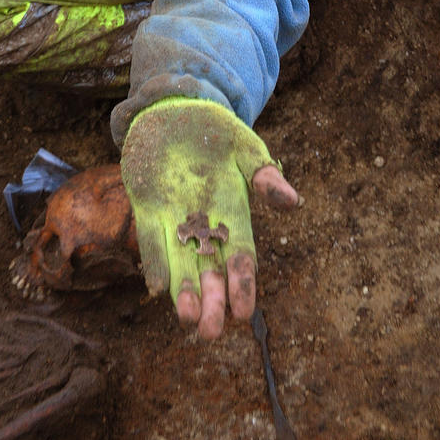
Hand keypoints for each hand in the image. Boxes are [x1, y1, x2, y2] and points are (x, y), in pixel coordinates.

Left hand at [120, 97, 298, 339]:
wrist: (173, 108)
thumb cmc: (215, 128)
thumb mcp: (245, 147)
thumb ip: (265, 176)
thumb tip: (292, 202)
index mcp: (234, 209)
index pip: (240, 254)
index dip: (242, 283)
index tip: (245, 312)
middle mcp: (205, 222)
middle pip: (210, 269)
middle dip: (211, 301)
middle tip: (210, 332)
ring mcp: (174, 217)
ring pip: (181, 263)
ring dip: (183, 292)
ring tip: (186, 319)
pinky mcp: (147, 207)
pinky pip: (150, 239)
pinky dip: (153, 261)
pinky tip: (155, 285)